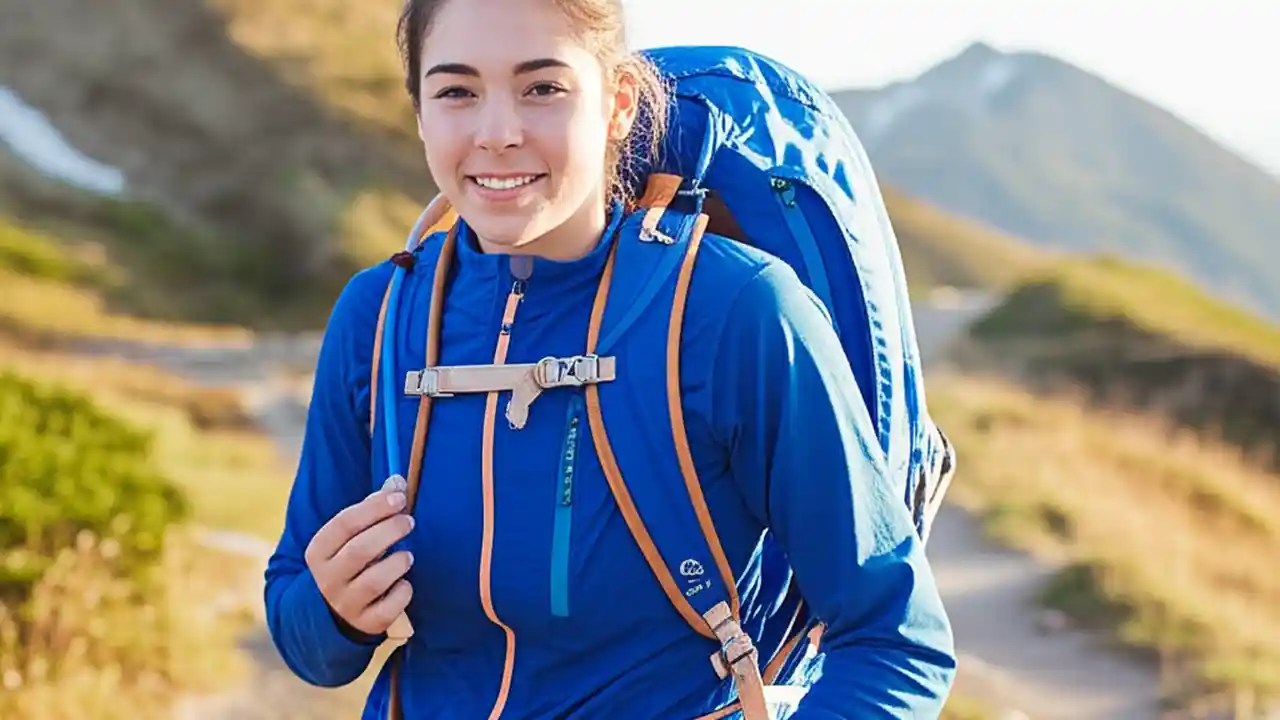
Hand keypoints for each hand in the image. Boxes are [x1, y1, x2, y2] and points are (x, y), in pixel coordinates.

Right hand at [305, 475, 414, 636]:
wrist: (334, 612)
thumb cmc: (351, 561)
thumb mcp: (349, 537)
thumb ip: (372, 510)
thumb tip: (398, 482)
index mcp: (318, 552)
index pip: (344, 524)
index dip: (374, 507)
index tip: (399, 497)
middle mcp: (327, 579)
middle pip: (360, 550)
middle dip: (390, 531)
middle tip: (409, 522)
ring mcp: (345, 604)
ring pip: (374, 581)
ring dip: (397, 563)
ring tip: (407, 555)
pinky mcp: (365, 623)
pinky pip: (389, 609)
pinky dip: (402, 593)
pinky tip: (404, 584)